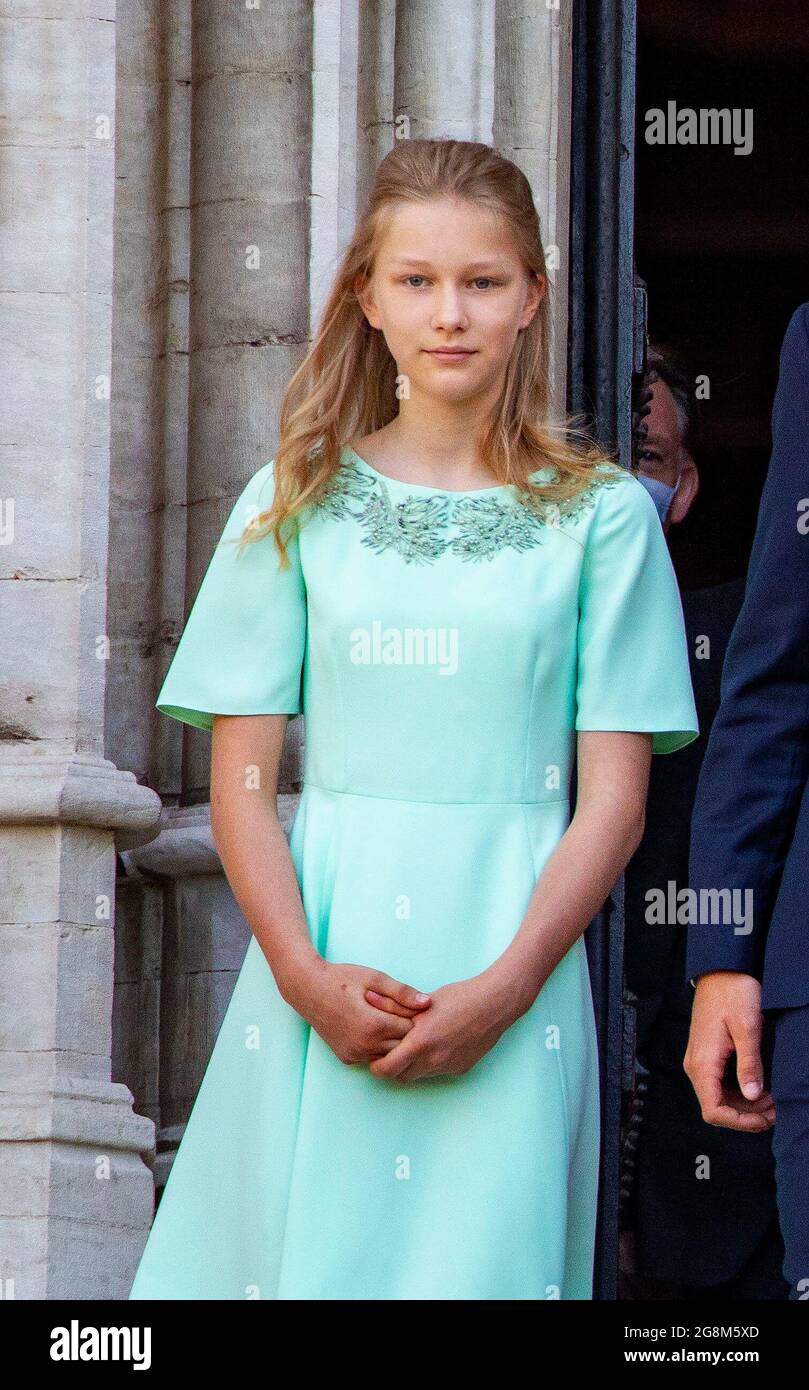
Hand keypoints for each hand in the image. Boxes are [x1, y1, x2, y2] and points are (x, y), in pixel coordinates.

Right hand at [290, 960, 431, 1066]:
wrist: (306, 989)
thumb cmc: (341, 979)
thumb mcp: (374, 978)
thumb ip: (402, 992)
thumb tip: (428, 1003)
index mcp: (373, 1026)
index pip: (410, 1029)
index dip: (411, 1015)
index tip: (405, 1003)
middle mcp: (364, 1046)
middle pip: (402, 1045)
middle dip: (404, 1029)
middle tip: (398, 1011)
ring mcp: (354, 1055)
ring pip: (388, 1054)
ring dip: (391, 1039)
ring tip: (385, 1018)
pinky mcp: (347, 1058)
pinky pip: (372, 1057)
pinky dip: (377, 1046)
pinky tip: (372, 1028)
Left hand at [367, 967, 523, 1082]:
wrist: (494, 1004)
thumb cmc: (458, 998)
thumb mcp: (422, 1002)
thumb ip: (392, 1005)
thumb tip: (367, 997)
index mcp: (420, 1043)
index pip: (387, 1069)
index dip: (376, 1067)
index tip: (373, 1059)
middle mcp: (433, 1060)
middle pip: (401, 1076)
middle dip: (392, 1068)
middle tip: (388, 1054)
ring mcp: (449, 1067)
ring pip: (420, 1075)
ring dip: (412, 1066)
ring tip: (412, 1047)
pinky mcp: (461, 1068)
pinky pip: (439, 1071)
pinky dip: (432, 1063)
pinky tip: (436, 1045)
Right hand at [683, 970, 775, 1130]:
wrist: (721, 969)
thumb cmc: (732, 992)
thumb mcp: (747, 1027)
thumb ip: (749, 1064)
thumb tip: (753, 1095)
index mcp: (702, 1063)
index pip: (713, 1111)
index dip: (740, 1122)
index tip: (766, 1118)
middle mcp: (695, 1065)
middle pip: (716, 1108)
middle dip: (747, 1116)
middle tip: (776, 1110)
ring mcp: (699, 1060)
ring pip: (719, 1098)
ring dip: (745, 1106)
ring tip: (772, 1100)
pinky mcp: (706, 1055)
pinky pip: (720, 1085)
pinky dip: (740, 1092)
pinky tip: (759, 1087)